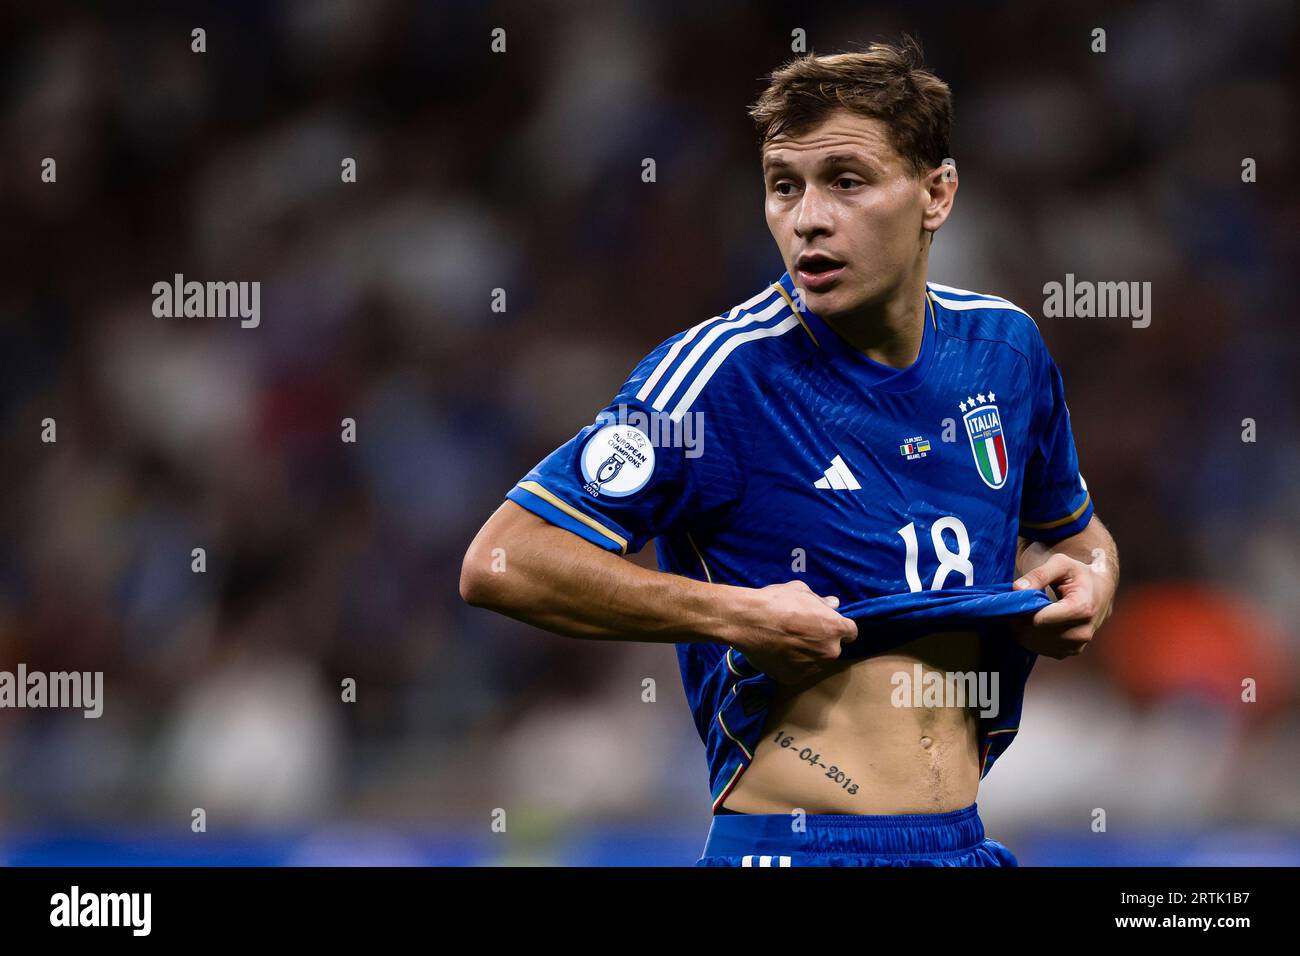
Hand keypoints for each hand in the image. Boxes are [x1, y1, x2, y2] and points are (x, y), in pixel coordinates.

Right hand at [726, 580, 857, 684]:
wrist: (748, 621)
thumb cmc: (776, 602)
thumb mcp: (800, 591)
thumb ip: (820, 600)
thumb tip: (833, 603)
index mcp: (835, 628)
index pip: (850, 632)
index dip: (838, 627)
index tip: (825, 625)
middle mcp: (830, 651)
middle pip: (832, 648)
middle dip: (821, 641)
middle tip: (800, 632)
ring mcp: (812, 667)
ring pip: (815, 661)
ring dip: (806, 654)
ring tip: (785, 641)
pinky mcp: (794, 678)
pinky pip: (797, 671)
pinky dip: (790, 664)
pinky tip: (776, 652)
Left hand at [1010, 550, 1114, 658]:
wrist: (1101, 591)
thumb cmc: (1079, 575)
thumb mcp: (1061, 564)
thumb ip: (1039, 574)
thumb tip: (1017, 589)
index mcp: (1081, 609)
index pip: (1038, 619)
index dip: (1022, 609)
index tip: (1017, 598)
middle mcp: (1081, 632)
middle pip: (1035, 632)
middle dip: (1020, 618)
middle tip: (1020, 603)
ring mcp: (1076, 645)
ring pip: (1034, 642)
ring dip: (1023, 627)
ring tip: (1029, 610)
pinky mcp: (1070, 651)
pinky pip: (1039, 648)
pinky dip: (1030, 636)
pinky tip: (1035, 620)